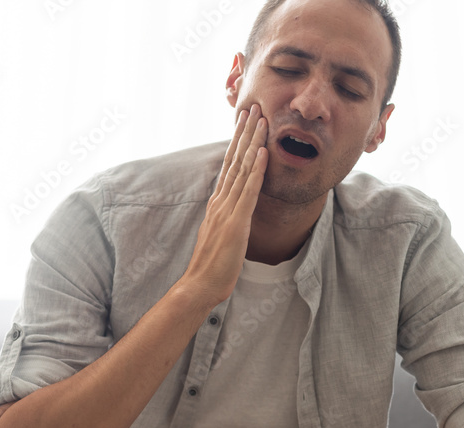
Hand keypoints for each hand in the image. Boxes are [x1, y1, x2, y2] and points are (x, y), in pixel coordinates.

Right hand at [179, 103, 267, 307]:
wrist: (200, 284)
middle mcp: (221, 200)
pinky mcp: (236, 222)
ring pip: (242, 169)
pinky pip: (249, 191)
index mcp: (218, 203)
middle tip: (253, 107)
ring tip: (262, 119)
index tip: (245, 122)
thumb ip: (226, 218)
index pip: (229, 165)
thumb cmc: (212, 265)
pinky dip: (256, 170)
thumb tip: (233, 210)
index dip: (238, 142)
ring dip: (253, 142)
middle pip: (234, 159)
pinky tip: (263, 153)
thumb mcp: (221, 234)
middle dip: (245, 132)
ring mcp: (227, 209)